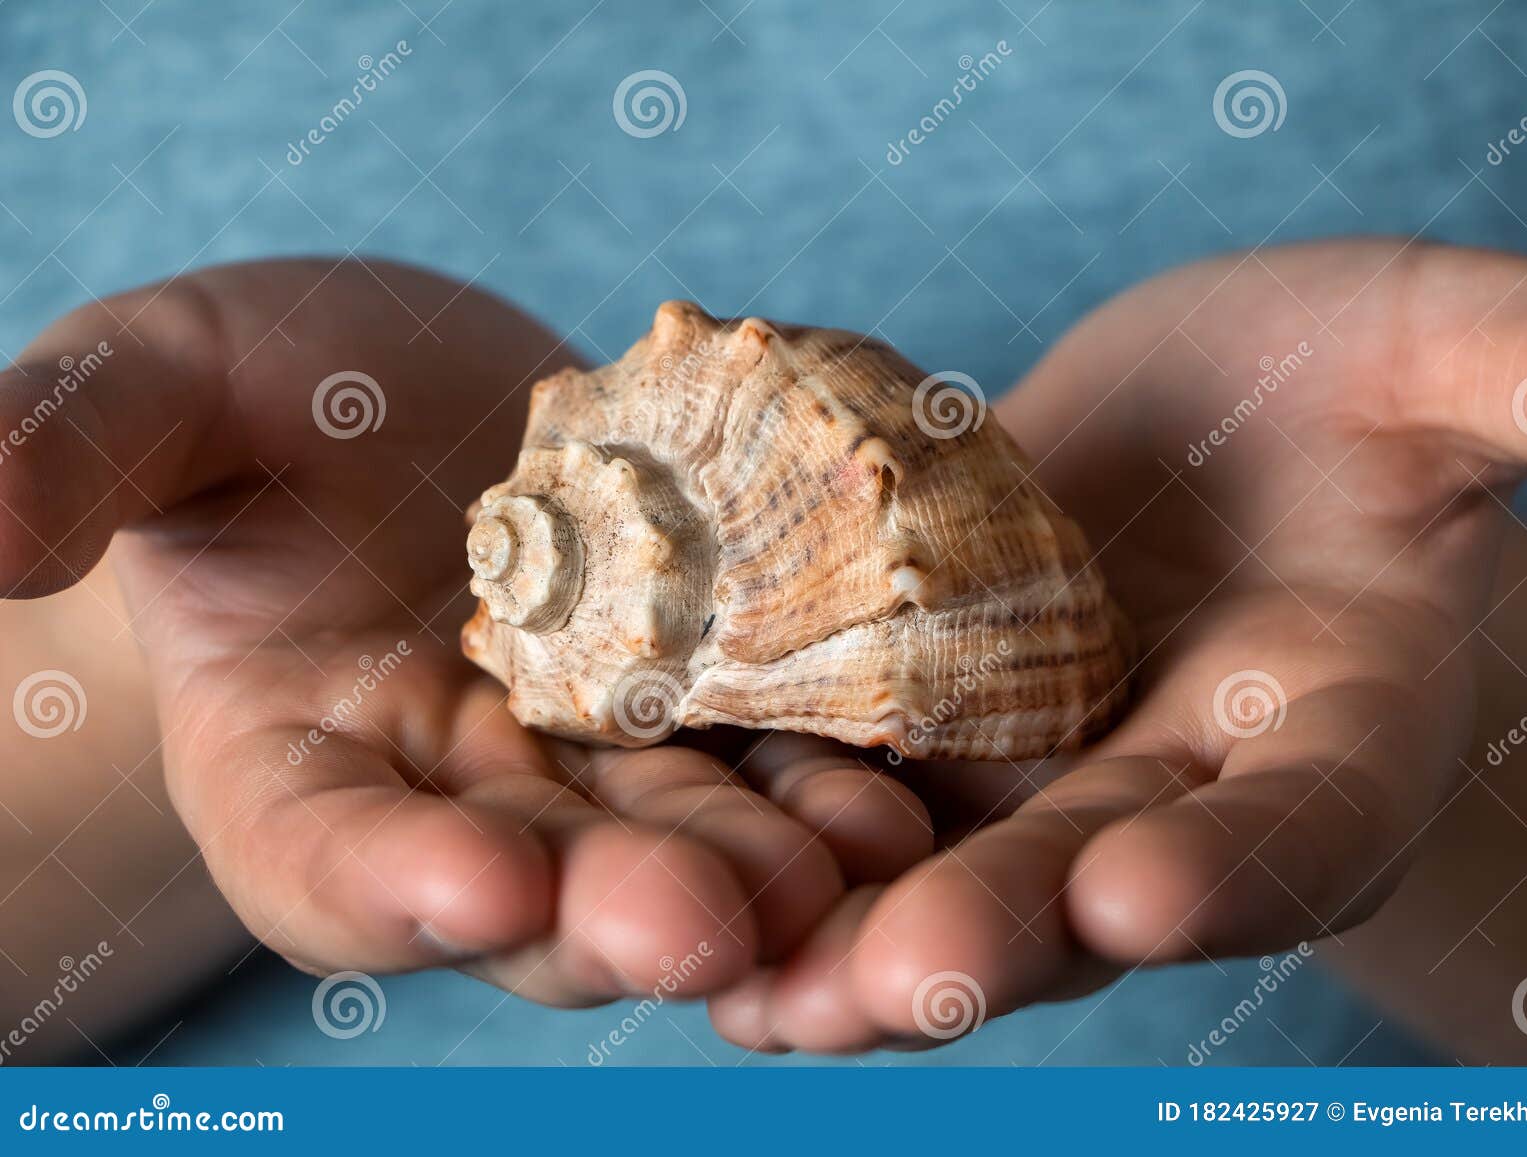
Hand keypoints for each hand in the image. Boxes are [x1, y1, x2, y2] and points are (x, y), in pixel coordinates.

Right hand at [0, 259, 939, 1006]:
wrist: (429, 398)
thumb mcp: (164, 388)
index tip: (469, 879)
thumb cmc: (261, 395)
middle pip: (531, 883)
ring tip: (836, 868)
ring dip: (752, 870)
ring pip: (668, 845)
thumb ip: (73, 445)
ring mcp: (593, 766)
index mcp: (299, 762)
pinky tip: (893, 792)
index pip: (326, 851)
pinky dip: (822, 785)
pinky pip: (765, 764)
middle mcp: (458, 798)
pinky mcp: (706, 714)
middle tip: (702, 920)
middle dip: (611, 904)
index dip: (390, 879)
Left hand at [705, 239, 1526, 1052]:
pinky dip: (767, 850)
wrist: (1181, 422)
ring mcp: (1024, 787)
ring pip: (941, 883)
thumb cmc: (1334, 381)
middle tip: (914, 980)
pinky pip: (836, 809)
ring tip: (764, 993)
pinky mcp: (912, 741)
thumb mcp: (1438, 351)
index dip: (1239, 869)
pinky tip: (677, 887)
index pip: (1301, 831)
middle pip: (1088, 888)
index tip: (1153, 891)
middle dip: (1004, 935)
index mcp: (1324, 745)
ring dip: (852, 943)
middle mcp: (1165, 800)